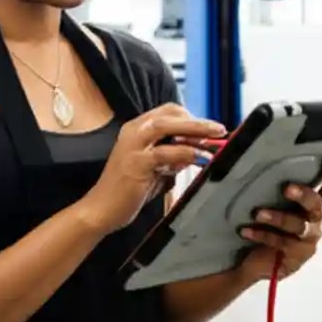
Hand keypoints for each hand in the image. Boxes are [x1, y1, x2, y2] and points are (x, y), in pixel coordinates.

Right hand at [79, 104, 225, 235]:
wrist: (101, 210)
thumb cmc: (128, 191)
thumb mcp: (155, 169)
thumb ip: (173, 158)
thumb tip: (197, 150)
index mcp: (136, 129)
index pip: (168, 111)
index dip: (190, 117)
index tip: (208, 128)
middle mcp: (133, 131)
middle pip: (171, 114)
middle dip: (198, 120)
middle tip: (220, 129)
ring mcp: (133, 145)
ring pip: (169, 126)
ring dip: (196, 130)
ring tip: (216, 137)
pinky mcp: (137, 162)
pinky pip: (167, 152)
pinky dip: (187, 153)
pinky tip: (201, 158)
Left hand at [237, 161, 321, 282]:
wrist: (259, 263)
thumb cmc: (268, 227)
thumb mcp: (271, 208)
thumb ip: (272, 191)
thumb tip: (257, 161)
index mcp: (310, 207)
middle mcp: (314, 221)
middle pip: (315, 205)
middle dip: (303, 195)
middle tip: (287, 188)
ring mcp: (308, 240)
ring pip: (299, 225)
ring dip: (278, 218)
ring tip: (258, 213)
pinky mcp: (297, 256)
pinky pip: (282, 243)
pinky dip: (262, 234)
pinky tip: (246, 231)